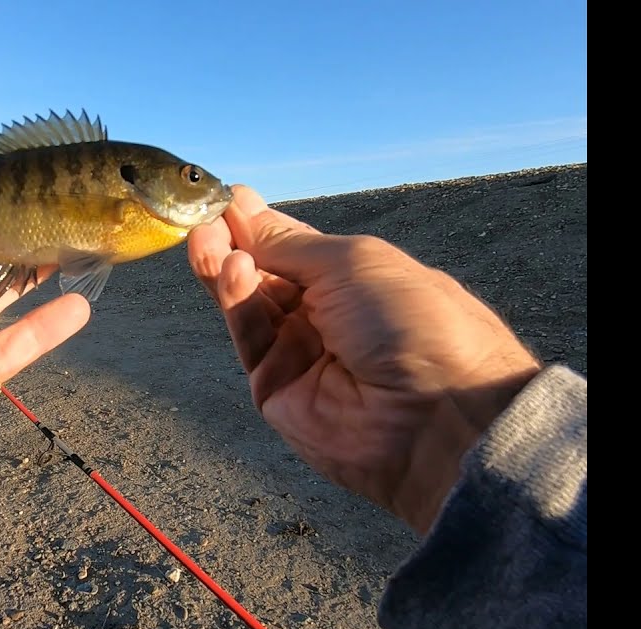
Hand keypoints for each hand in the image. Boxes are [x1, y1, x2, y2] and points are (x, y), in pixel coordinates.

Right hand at [188, 186, 539, 534]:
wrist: (436, 417)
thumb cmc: (412, 322)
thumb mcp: (353, 262)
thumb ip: (289, 243)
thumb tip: (245, 212)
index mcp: (356, 281)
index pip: (295, 247)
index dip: (262, 224)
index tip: (228, 198)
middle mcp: (326, 316)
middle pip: (265, 275)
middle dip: (236, 243)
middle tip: (204, 215)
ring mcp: (299, 354)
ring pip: (249, 305)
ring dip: (226, 268)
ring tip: (205, 237)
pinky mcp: (274, 389)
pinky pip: (250, 338)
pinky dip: (236, 302)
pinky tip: (232, 269)